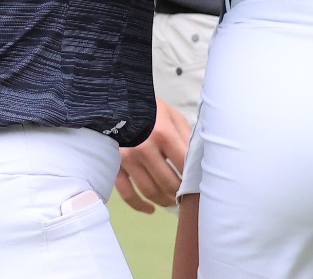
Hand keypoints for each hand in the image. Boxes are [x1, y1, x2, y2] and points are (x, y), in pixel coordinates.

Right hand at [115, 98, 189, 212]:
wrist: (117, 102)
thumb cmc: (149, 109)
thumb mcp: (172, 116)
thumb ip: (186, 138)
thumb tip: (198, 164)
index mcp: (163, 133)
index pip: (184, 165)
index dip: (193, 178)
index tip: (198, 184)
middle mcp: (144, 148)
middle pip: (167, 182)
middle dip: (179, 193)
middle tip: (186, 196)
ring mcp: (127, 159)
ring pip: (149, 191)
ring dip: (164, 201)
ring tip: (172, 202)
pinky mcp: (114, 166)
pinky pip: (127, 194)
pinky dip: (140, 206)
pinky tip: (151, 209)